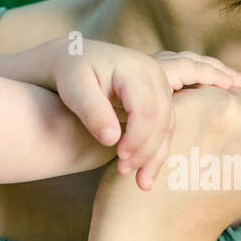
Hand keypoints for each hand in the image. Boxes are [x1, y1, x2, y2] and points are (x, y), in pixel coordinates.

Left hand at [53, 41, 240, 188]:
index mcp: (135, 69)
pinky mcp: (159, 98)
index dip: (137, 138)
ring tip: (139, 181)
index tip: (120, 157)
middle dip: (146, 150)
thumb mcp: (73, 86)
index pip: (146, 109)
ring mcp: (160, 86)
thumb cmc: (71, 71)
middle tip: (124, 171)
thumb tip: (111, 139)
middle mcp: (154, 75)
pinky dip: (158, 151)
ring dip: (156, 156)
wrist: (76, 59)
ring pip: (168, 126)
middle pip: (162, 119)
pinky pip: (165, 128)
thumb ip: (91, 110)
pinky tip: (146, 174)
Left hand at [90, 63, 240, 240]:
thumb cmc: (196, 203)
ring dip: (189, 109)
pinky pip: (180, 89)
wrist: (151, 234)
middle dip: (220, 110)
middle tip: (197, 151)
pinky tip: (156, 140)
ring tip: (176, 151)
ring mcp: (232, 115)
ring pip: (210, 87)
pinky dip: (165, 109)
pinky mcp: (192, 107)